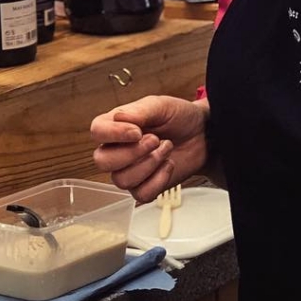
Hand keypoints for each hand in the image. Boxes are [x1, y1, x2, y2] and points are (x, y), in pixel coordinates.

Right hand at [90, 96, 209, 202]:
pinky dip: (158, 180)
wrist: (203, 134)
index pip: (97, 131)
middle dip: (132, 153)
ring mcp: (129, 170)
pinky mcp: (144, 186)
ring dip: (150, 164)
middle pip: (102, 161)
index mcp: (116, 125)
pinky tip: (168, 165)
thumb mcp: (161, 106)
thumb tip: (118, 116)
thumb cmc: (179, 117)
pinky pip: (141, 194)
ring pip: (122, 180)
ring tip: (166, 148)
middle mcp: (117, 149)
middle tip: (155, 140)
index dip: (114, 134)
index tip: (137, 132)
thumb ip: (140, 111)